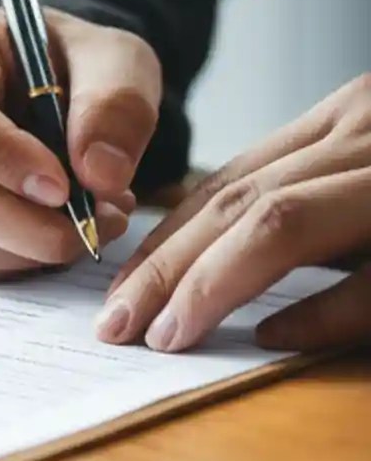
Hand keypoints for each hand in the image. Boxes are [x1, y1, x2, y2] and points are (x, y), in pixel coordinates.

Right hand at [0, 7, 159, 281]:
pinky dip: (16, 260)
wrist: (33, 79)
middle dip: (34, 223)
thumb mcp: (112, 55)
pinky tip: (53, 229)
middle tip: (102, 217)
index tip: (65, 188)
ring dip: (33, 247)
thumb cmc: (64, 61)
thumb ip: (116, 104)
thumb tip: (101, 175)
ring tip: (91, 218)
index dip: (2, 160)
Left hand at [96, 73, 370, 352]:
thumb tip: (238, 268)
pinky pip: (369, 280)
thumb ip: (319, 210)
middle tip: (114, 324)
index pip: (230, 181)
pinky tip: (271, 338)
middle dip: (163, 268)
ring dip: (209, 284)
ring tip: (164, 335)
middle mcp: (365, 136)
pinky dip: (316, 310)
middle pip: (235, 201)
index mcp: (348, 122)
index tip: (122, 290)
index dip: (167, 239)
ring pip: (277, 222)